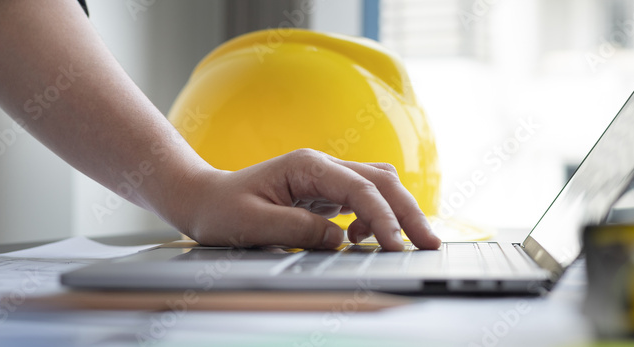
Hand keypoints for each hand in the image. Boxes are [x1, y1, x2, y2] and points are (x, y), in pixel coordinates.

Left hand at [172, 149, 440, 250]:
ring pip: (379, 186)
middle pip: (382, 181)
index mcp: (307, 166)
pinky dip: (376, 218)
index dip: (383, 217)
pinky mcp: (327, 193)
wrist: (204, 199)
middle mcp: (323, 165)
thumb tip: (340, 238)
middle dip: (408, 212)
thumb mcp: (253, 224)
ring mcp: (327, 177)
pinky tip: (362, 240)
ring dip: (399, 213)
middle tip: (430, 243)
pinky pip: (365, 199)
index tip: (395, 245)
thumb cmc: (222, 209)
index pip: (360, 188)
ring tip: (408, 244)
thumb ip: (298, 230)